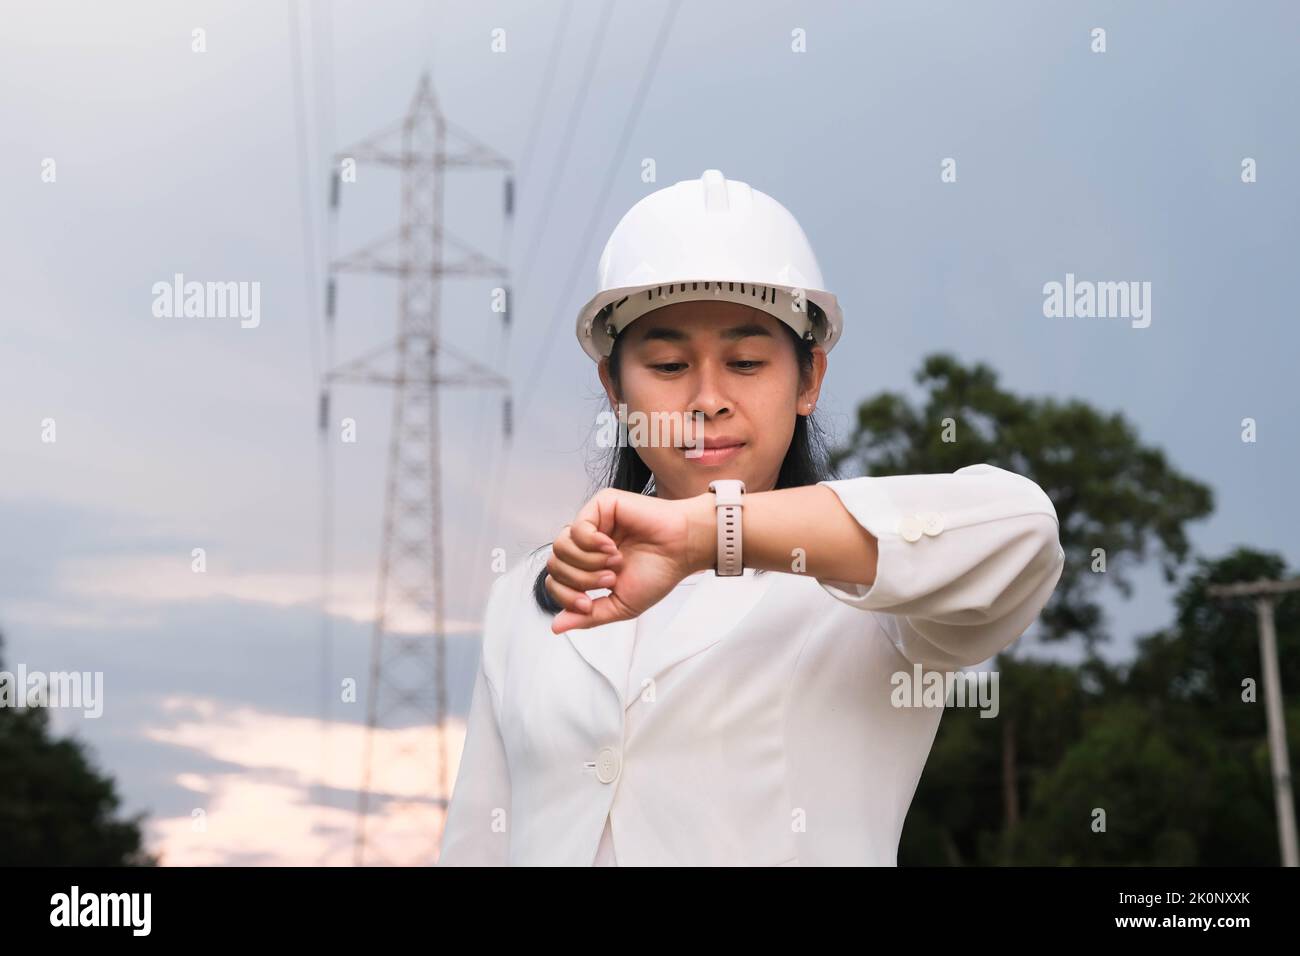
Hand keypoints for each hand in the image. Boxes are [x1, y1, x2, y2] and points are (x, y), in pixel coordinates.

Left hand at [545, 488, 714, 633]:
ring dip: (588, 562)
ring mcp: (592, 523)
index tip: (590, 602)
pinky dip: (593, 543)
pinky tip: (612, 546)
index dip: (567, 596)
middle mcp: (587, 544)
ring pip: (561, 547)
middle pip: (555, 564)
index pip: (556, 581)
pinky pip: (577, 528)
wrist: (683, 549)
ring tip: (615, 562)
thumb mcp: (620, 605)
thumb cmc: (659, 572)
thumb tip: (557, 626)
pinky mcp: (600, 505)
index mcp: (589, 565)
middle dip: (581, 580)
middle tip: (611, 579)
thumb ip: (588, 617)